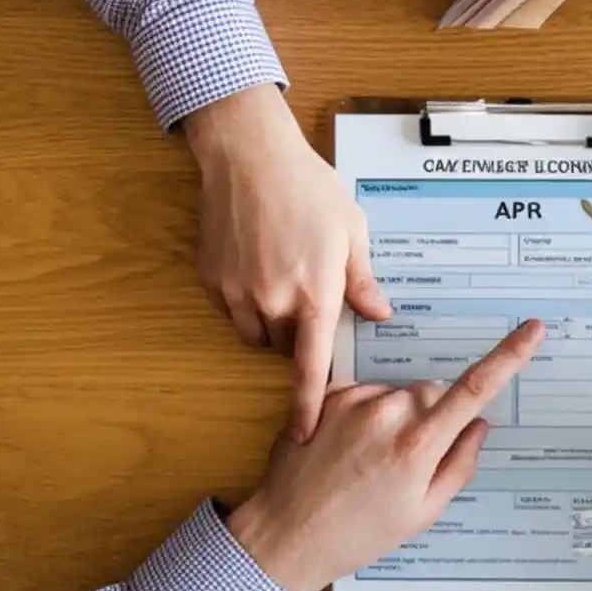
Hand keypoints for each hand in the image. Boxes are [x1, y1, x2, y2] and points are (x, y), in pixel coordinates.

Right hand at [184, 84, 391, 441]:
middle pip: (286, 349)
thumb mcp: (352, 232)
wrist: (248, 154)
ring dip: (272, 321)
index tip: (305, 435)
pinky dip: (245, 299)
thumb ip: (363, 281)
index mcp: (314, 294)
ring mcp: (236, 291)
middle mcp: (272, 301)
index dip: (308, 406)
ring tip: (285, 277)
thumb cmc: (308, 188)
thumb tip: (380, 315)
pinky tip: (258, 263)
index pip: (312, 368)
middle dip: (300, 337)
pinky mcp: (211, 277)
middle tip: (311, 297)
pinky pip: (231, 308)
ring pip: (256, 332)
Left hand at [227, 320, 545, 590]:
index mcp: (418, 446)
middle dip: (433, 417)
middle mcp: (388, 413)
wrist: (287, 534)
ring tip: (368, 461)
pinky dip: (366, 413)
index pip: (475, 390)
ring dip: (396, 416)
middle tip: (408, 464)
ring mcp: (355, 400)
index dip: (509, 356)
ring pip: (398, 394)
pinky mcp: (327, 395)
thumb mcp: (423, 513)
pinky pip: (366, 393)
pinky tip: (347, 448)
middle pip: (433, 394)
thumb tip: (479, 426)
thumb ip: (459, 465)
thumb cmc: (358, 534)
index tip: (532, 329)